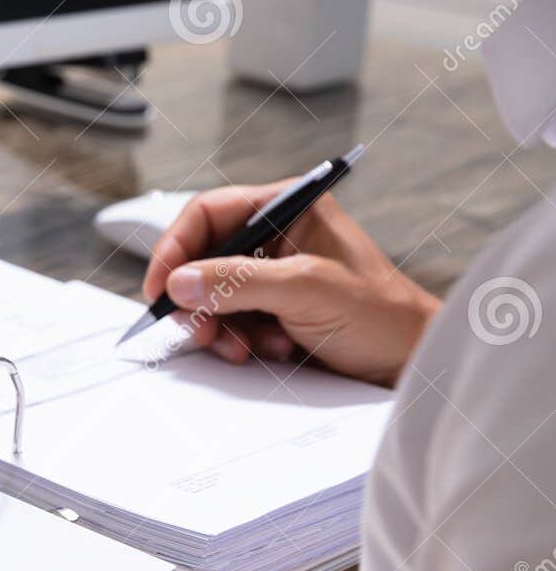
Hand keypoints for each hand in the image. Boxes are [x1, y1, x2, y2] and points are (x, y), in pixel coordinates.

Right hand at [141, 180, 439, 386]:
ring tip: (244, 347)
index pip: (208, 214)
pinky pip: (228, 321)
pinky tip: (266, 351)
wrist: (410, 362)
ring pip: (210, 295)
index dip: (175, 249)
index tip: (160, 287)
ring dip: (219, 327)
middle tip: (199, 328)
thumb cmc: (382, 315)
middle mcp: (277, 235)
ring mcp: (272, 274)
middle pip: (202, 258)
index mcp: (289, 208)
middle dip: (197, 298)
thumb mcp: (306, 289)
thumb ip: (239, 280)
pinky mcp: (271, 309)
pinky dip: (236, 341)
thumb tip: (181, 281)